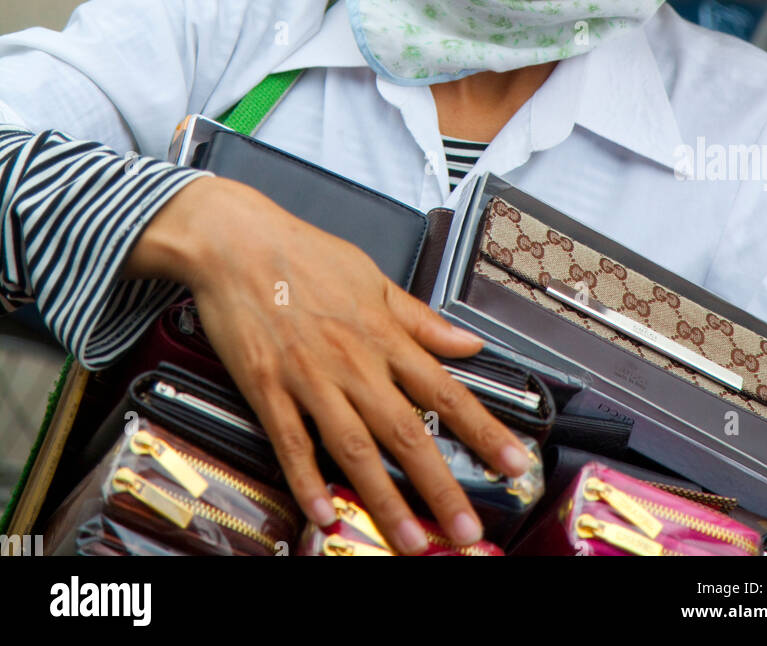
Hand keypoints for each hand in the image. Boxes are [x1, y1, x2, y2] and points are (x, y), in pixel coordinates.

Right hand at [123, 174, 531, 554]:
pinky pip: (291, 444)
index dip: (483, 430)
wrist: (236, 242)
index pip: (444, 390)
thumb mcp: (373, 277)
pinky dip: (308, 481)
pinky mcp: (267, 389)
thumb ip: (420, 318)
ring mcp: (309, 379)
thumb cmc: (303, 254)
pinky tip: (324, 514)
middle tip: (465, 531)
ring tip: (409, 542)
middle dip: (440, 487)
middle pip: (406, 433)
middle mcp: (353, 361)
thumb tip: (466, 341)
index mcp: (382, 333)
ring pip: (354, 449)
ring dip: (385, 500)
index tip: (512, 462)